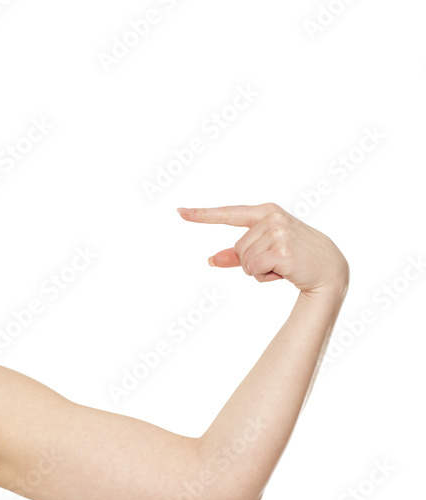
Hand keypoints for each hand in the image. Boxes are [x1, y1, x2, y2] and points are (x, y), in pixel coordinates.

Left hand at [177, 203, 349, 295]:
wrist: (330, 268)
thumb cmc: (296, 258)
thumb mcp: (266, 251)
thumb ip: (236, 255)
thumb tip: (210, 260)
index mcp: (266, 211)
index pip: (228, 213)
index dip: (202, 215)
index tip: (179, 212)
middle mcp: (271, 217)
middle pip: (238, 248)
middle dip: (253, 261)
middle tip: (278, 260)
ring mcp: (277, 232)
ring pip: (245, 260)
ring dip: (259, 271)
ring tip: (283, 265)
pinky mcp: (281, 249)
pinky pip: (254, 270)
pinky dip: (265, 277)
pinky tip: (285, 272)